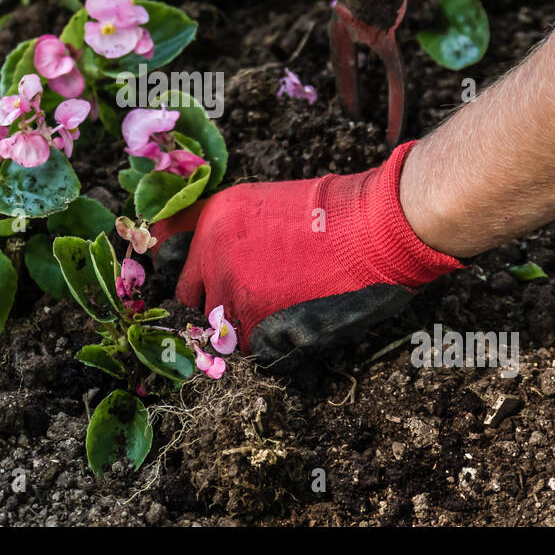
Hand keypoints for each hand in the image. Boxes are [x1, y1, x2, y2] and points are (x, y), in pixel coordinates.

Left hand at [151, 142, 460, 366]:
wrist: (368, 228)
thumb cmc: (331, 215)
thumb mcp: (265, 207)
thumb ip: (234, 236)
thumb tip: (214, 266)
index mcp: (211, 222)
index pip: (185, 274)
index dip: (204, 291)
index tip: (216, 301)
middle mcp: (211, 256)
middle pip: (199, 307)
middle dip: (220, 315)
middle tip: (249, 317)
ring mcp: (231, 290)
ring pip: (224, 331)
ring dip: (247, 332)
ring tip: (278, 322)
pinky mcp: (256, 321)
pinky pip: (251, 347)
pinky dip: (268, 346)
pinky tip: (291, 330)